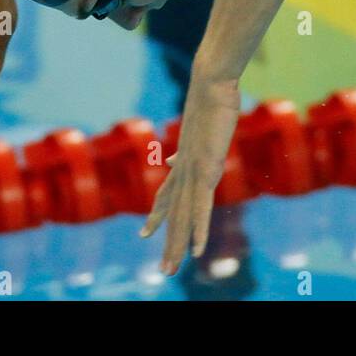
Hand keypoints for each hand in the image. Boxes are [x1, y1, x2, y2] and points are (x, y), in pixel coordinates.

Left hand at [141, 73, 240, 274]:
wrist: (210, 85)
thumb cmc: (210, 102)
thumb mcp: (198, 130)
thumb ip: (186, 150)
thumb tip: (171, 158)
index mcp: (182, 163)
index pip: (165, 196)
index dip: (155, 216)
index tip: (144, 234)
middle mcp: (183, 172)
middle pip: (173, 215)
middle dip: (167, 243)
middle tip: (162, 270)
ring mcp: (193, 173)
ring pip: (184, 218)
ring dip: (178, 246)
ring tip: (171, 269)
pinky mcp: (206, 171)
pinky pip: (202, 208)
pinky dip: (199, 230)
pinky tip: (198, 249)